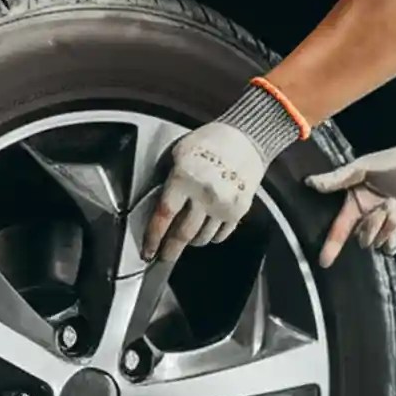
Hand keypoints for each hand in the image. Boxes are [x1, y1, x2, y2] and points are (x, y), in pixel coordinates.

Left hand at [142, 123, 266, 261]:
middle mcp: (205, 195)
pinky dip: (210, 236)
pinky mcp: (238, 211)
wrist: (247, 138)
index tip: (148, 250)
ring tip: (184, 240)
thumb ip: (169, 179)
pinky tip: (205, 230)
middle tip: (163, 256)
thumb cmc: (211, 141)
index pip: (164, 216)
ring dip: (190, 242)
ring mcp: (223, 205)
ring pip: (202, 237)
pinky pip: (221, 234)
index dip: (154, 237)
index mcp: (185, 178)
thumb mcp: (180, 152)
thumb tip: (158, 205)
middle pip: (183, 234)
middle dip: (170, 250)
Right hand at [306, 118, 395, 266]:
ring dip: (386, 225)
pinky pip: (388, 248)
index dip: (331, 245)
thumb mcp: (364, 167)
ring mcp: (381, 226)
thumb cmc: (394, 162)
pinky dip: (391, 241)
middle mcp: (364, 217)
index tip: (324, 261)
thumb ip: (338, 178)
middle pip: (359, 237)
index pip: (338, 228)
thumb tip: (310, 182)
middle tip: (386, 203)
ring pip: (375, 242)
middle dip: (372, 224)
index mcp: (353, 203)